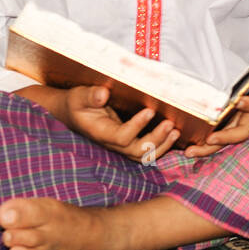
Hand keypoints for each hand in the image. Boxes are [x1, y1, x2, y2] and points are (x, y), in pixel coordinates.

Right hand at [64, 85, 180, 163]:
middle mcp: (112, 143)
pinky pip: (148, 151)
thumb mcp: (79, 96)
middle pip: (136, 151)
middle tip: (170, 123)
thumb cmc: (77, 103)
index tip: (150, 110)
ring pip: (144, 156)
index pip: (121, 137)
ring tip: (175, 131)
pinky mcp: (130, 142)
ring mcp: (122, 146)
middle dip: (156, 139)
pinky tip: (174, 134)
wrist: (73, 112)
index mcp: (100, 133)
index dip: (137, 126)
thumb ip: (90, 96)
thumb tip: (103, 94)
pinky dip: (162, 145)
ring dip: (162, 145)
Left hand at [184, 52, 248, 156]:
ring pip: (225, 139)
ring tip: (190, 151)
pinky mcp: (229, 123)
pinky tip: (186, 147)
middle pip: (240, 132)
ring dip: (208, 148)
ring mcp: (239, 121)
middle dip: (225, 138)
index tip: (239, 101)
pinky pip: (216, 136)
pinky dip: (202, 144)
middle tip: (210, 139)